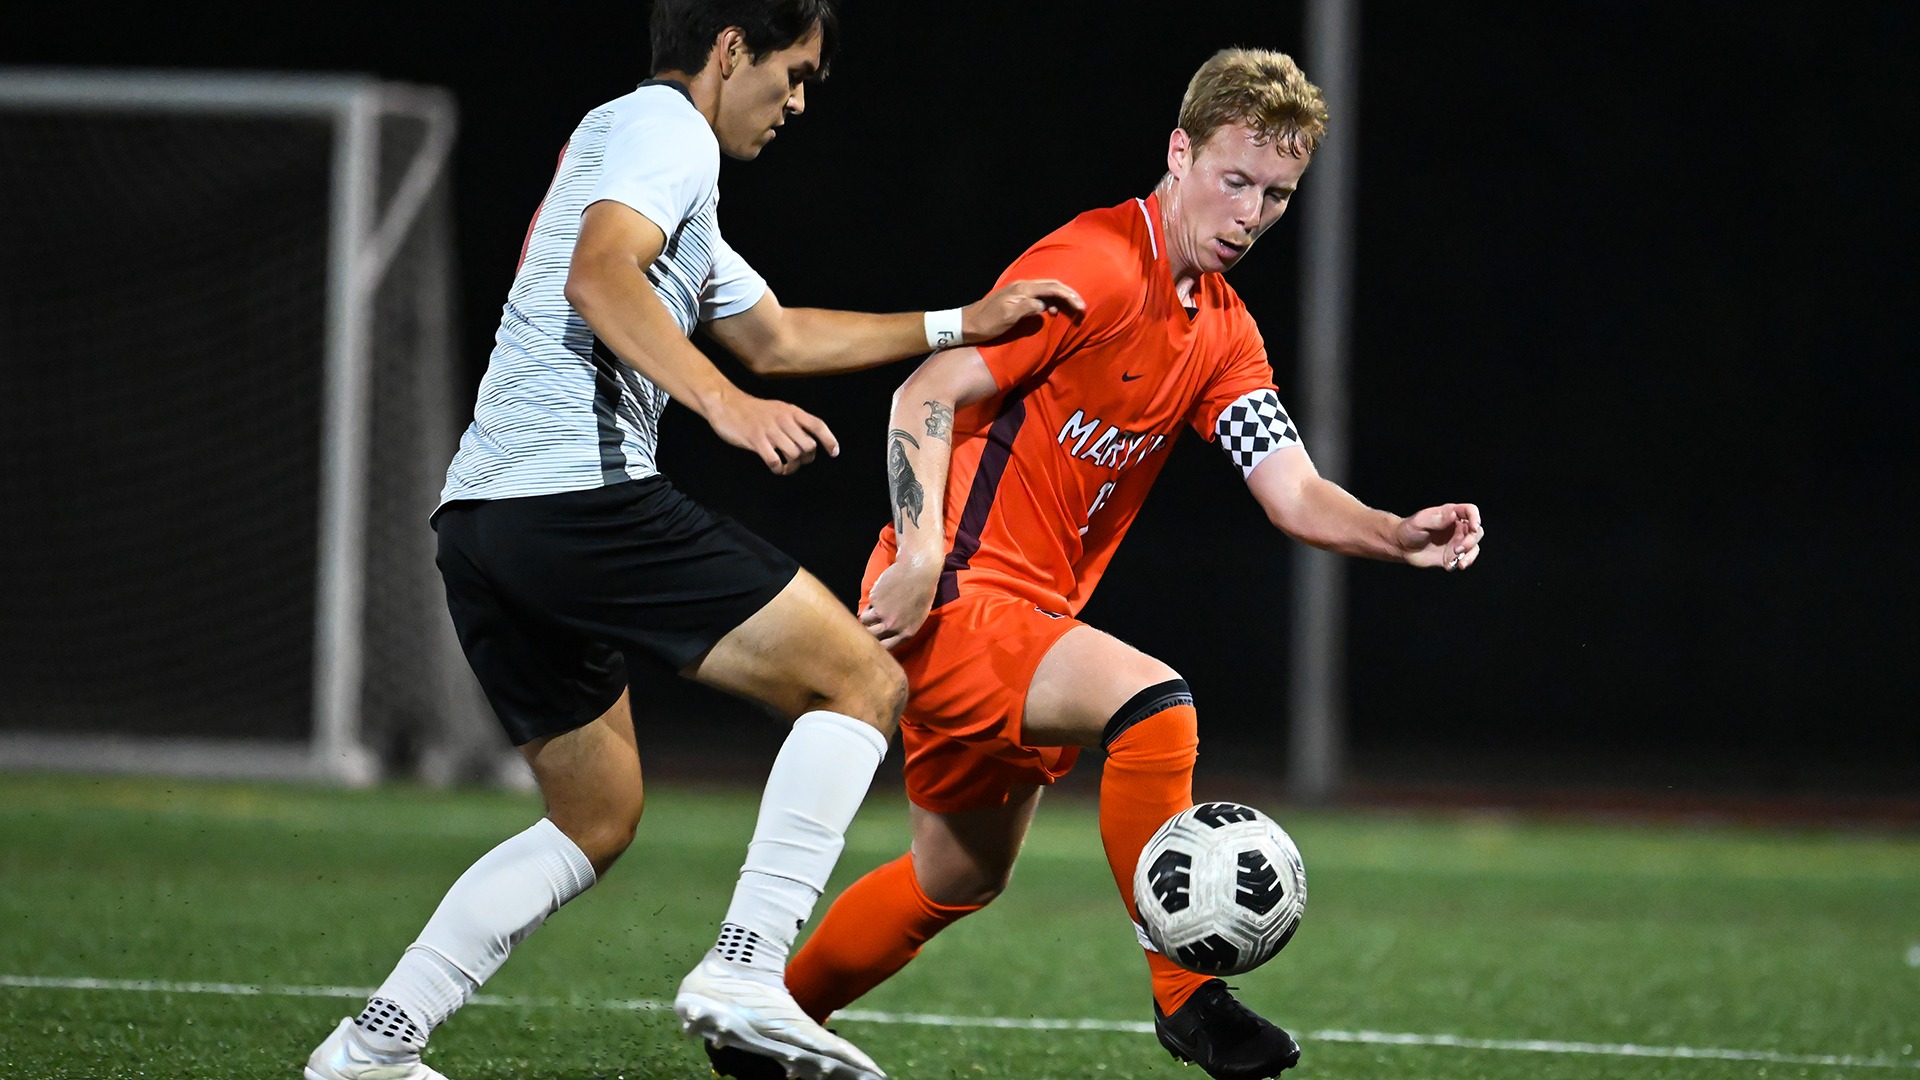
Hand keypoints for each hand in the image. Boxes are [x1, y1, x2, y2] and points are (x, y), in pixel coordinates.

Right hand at [706, 393, 839, 474]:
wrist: (726, 404)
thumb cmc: (753, 410)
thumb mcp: (778, 409)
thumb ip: (794, 421)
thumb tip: (809, 440)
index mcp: (791, 411)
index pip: (817, 425)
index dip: (829, 440)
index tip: (834, 453)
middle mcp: (783, 420)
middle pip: (808, 445)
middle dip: (807, 458)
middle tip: (799, 461)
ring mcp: (770, 430)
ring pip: (794, 455)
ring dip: (793, 466)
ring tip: (787, 467)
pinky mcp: (756, 441)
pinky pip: (775, 461)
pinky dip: (779, 469)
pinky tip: (776, 467)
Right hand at [859, 555, 941, 649]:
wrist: (918, 571)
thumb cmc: (922, 592)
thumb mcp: (919, 617)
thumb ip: (903, 629)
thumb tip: (888, 638)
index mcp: (907, 633)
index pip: (885, 648)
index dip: (877, 645)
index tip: (874, 642)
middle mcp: (893, 626)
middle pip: (871, 637)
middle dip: (868, 633)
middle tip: (868, 627)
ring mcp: (882, 614)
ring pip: (864, 623)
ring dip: (866, 618)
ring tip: (874, 610)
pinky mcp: (875, 600)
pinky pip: (866, 607)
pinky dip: (870, 604)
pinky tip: (881, 595)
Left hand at [960, 279, 1086, 342]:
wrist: (967, 324)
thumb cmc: (987, 323)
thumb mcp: (1007, 317)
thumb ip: (1027, 308)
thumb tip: (1044, 306)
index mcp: (1023, 289)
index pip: (1052, 288)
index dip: (1069, 297)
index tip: (1081, 308)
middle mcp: (1022, 286)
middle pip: (1052, 285)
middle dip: (1069, 295)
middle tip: (1081, 307)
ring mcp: (1018, 291)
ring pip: (1046, 290)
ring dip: (1060, 299)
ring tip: (1069, 311)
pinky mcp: (1015, 298)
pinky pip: (1039, 296)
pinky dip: (1050, 302)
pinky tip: (1050, 312)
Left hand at [1395, 503, 1483, 570]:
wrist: (1401, 547)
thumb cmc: (1409, 529)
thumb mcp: (1420, 522)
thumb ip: (1437, 519)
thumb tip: (1453, 515)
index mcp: (1450, 514)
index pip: (1470, 511)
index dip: (1475, 518)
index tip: (1473, 528)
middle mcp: (1457, 527)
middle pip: (1477, 531)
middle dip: (1471, 541)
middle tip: (1458, 549)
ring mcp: (1456, 542)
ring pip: (1474, 547)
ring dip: (1470, 555)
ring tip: (1460, 563)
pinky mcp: (1453, 555)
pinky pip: (1465, 559)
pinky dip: (1462, 563)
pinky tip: (1450, 566)